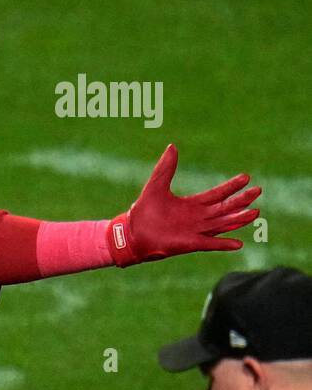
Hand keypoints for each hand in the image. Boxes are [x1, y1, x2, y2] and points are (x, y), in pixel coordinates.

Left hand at [109, 145, 260, 266]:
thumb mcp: (156, 185)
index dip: (231, 187)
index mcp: (192, 204)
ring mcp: (196, 231)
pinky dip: (224, 244)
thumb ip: (165, 168)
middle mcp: (198, 218)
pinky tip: (238, 243)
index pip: (217, 194)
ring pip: (222, 224)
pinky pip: (210, 244)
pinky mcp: (190, 244)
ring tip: (256, 212)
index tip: (246, 177)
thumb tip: (172, 146)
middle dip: (241, 201)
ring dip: (238, 219)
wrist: (132, 232)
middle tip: (258, 191)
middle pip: (224, 208)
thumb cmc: (143, 211)